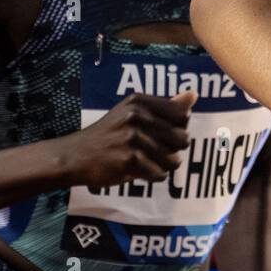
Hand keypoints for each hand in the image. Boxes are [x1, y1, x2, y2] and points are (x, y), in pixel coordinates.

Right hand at [55, 90, 195, 188]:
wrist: (76, 156)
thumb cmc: (110, 134)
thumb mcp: (133, 112)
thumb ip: (165, 106)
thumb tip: (194, 95)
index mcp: (140, 101)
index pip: (183, 116)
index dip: (177, 129)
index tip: (160, 134)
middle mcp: (137, 116)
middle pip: (182, 139)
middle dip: (172, 150)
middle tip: (152, 151)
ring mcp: (133, 138)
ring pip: (174, 160)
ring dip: (162, 166)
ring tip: (144, 161)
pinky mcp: (129, 160)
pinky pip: (160, 174)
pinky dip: (152, 176)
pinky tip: (137, 170)